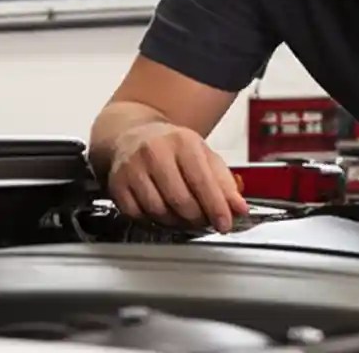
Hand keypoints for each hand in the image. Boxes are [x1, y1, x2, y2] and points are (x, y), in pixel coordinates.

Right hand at [105, 121, 248, 231]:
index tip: (225, 224)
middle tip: (205, 222)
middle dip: (198, 218)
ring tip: (186, 219)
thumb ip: (225, 183)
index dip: (216, 207)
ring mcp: (133, 168)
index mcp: (183, 142)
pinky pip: (138, 215)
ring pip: (159, 211)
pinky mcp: (117, 184)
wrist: (132, 135)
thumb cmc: (173, 148)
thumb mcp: (204, 156)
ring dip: (177, 223)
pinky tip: (163, 216)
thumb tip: (240, 209)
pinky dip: (154, 222)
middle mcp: (155, 152)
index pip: (202, 180)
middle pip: (180, 200)